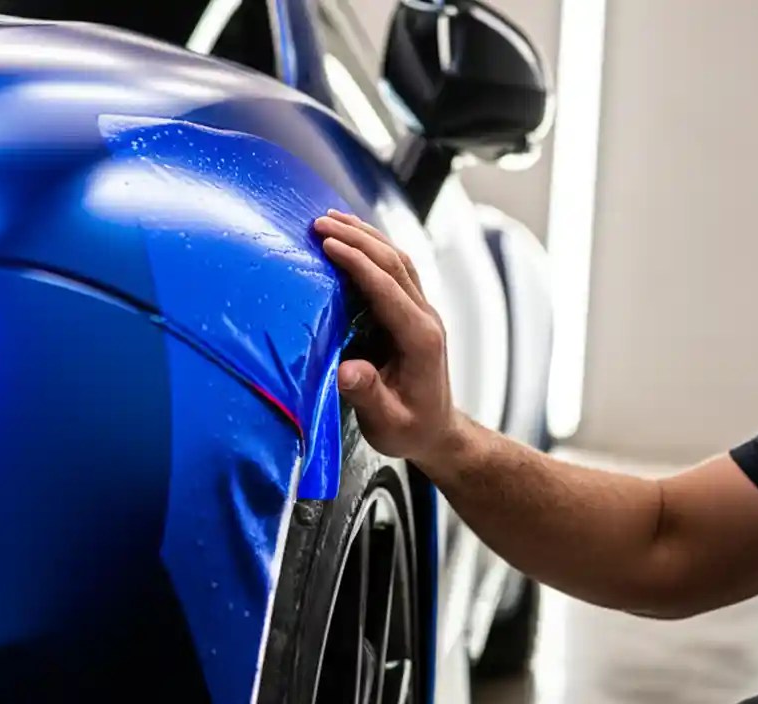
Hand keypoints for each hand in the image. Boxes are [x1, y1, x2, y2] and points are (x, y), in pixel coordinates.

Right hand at [314, 210, 462, 463]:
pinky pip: (394, 269)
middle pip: (394, 263)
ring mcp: (422, 311)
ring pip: (396, 260)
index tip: (328, 245)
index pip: (388, 289)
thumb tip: (346, 370)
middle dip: (357, 238)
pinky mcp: (412, 311)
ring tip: (331, 217)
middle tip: (319, 221)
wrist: (438, 432)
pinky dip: (371, 248)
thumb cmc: (411, 430)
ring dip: (365, 236)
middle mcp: (425, 317)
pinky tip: (351, 237)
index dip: (358, 264)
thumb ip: (368, 395)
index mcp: (420, 339)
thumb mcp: (388, 422)